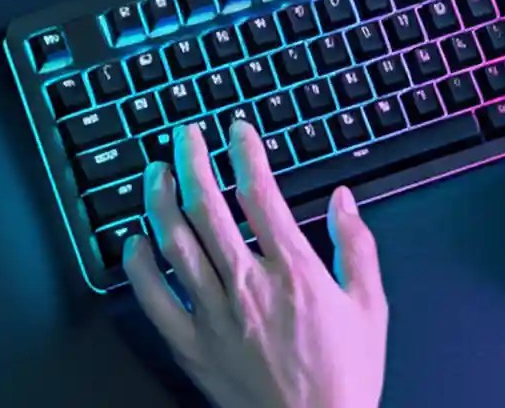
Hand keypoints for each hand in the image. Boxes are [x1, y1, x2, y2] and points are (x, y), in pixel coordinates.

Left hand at [123, 122, 387, 407]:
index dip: (245, 152)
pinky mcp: (189, 345)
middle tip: (184, 135)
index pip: (260, 193)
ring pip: (175, 243)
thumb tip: (344, 198)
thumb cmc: (345, 374)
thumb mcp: (370, 304)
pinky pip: (152, 298)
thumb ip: (356, 245)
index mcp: (294, 270)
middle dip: (192, 160)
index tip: (237, 130)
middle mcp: (248, 285)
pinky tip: (134, 241)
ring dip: (160, 199)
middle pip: (208, 207)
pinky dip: (137, 265)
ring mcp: (212, 315)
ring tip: (157, 172)